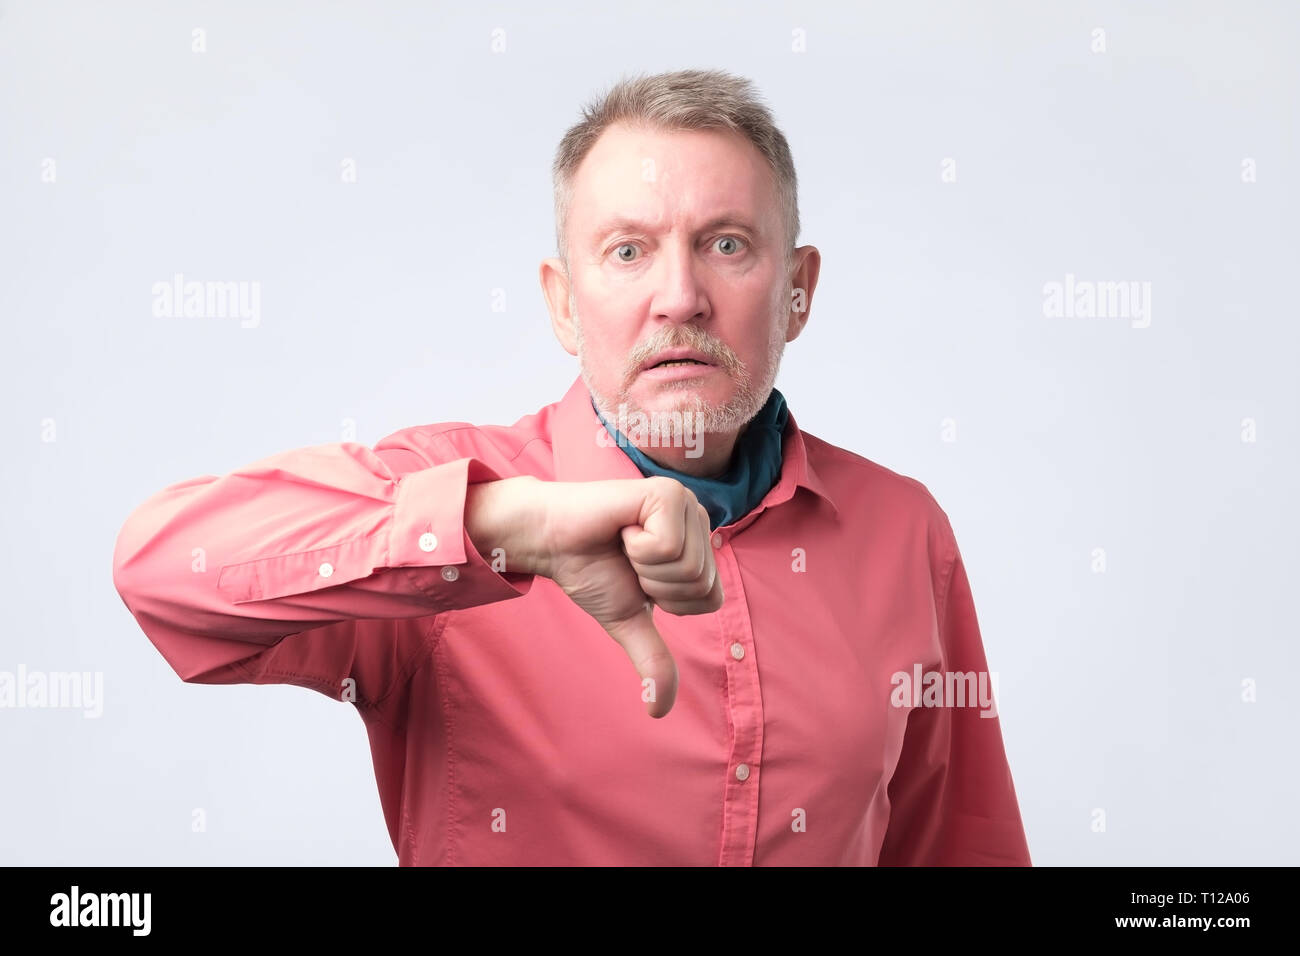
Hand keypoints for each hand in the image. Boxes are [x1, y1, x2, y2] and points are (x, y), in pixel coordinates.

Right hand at [537, 476, 722, 717]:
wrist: (550, 542)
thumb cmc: (590, 571)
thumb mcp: (628, 621)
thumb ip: (652, 659)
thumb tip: (659, 710)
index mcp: (698, 547)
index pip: (711, 599)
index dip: (669, 601)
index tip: (637, 578)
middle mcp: (698, 520)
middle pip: (701, 584)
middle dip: (655, 585)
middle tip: (627, 559)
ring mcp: (685, 503)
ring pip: (687, 567)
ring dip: (643, 566)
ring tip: (624, 542)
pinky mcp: (665, 493)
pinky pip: (668, 546)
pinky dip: (637, 547)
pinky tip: (621, 527)